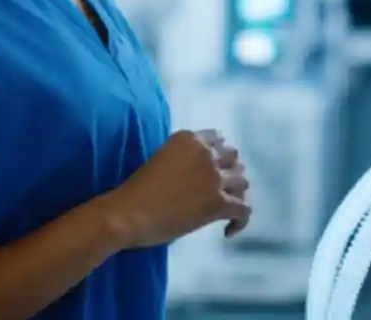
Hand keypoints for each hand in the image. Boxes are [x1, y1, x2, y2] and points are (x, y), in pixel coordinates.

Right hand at [107, 129, 250, 247]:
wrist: (126, 213)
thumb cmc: (134, 191)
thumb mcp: (161, 160)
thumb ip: (182, 160)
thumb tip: (195, 175)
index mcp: (189, 139)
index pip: (218, 140)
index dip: (220, 156)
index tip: (215, 168)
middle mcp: (206, 153)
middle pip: (234, 159)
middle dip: (230, 173)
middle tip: (220, 190)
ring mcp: (214, 177)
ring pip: (243, 182)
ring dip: (236, 195)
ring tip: (224, 209)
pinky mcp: (218, 202)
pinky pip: (244, 210)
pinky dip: (239, 221)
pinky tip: (227, 230)